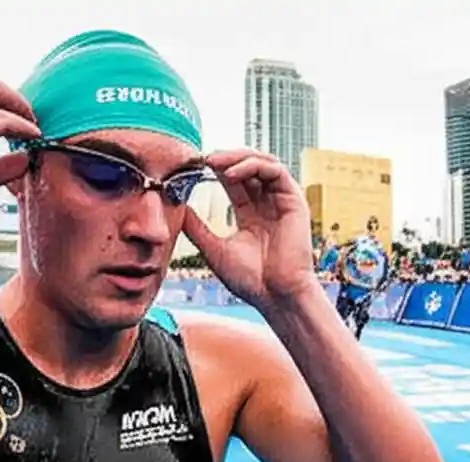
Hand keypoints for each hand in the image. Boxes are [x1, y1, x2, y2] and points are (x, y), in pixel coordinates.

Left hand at [181, 150, 316, 311]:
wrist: (275, 296)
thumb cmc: (250, 280)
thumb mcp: (214, 249)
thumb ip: (197, 228)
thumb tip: (176, 209)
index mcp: (251, 214)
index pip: (233, 181)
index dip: (215, 169)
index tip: (193, 166)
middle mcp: (267, 204)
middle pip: (247, 167)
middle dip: (224, 158)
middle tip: (201, 158)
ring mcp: (281, 201)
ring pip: (262, 162)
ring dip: (237, 157)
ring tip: (213, 161)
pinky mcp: (294, 201)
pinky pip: (275, 170)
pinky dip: (253, 165)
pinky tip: (231, 173)